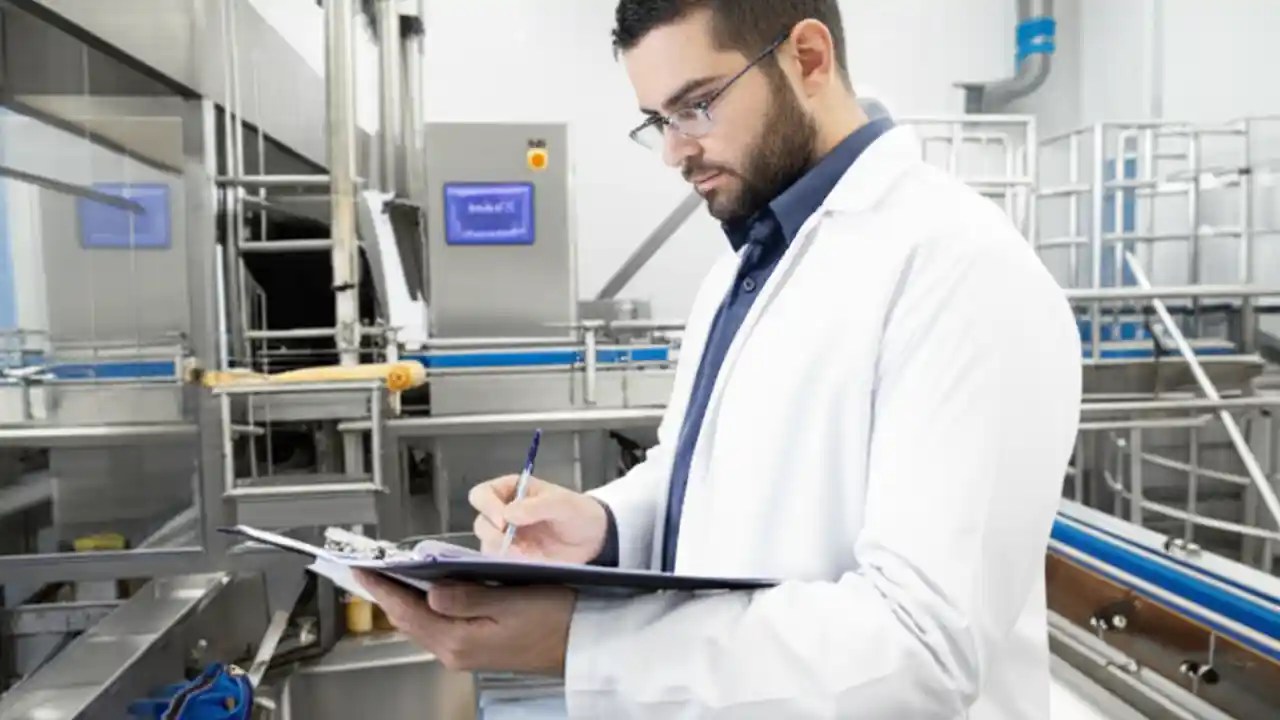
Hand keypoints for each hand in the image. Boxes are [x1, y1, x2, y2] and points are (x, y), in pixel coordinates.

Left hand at [355, 570, 574, 675]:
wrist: (581, 643)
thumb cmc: (554, 618)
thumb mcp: (511, 600)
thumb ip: (466, 598)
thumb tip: (429, 593)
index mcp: (460, 640)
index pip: (407, 611)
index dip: (383, 588)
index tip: (363, 570)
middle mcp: (456, 652)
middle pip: (408, 621)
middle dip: (388, 594)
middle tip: (371, 570)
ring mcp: (464, 654)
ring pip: (422, 625)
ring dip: (406, 601)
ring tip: (392, 576)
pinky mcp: (475, 650)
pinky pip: (438, 628)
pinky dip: (425, 609)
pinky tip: (426, 593)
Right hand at [469, 475, 607, 562]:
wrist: (594, 538)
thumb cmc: (578, 512)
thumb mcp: (563, 504)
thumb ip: (536, 506)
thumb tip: (508, 515)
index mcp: (511, 490)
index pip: (482, 495)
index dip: (487, 507)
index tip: (504, 521)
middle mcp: (503, 512)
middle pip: (481, 523)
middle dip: (493, 534)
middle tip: (512, 543)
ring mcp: (507, 536)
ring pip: (487, 545)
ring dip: (502, 551)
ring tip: (525, 554)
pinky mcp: (514, 556)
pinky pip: (501, 562)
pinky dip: (511, 563)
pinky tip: (528, 562)